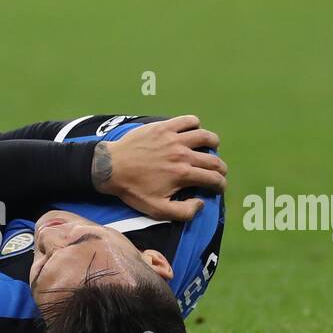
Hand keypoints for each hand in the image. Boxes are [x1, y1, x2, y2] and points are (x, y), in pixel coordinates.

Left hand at [91, 116, 226, 221]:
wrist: (110, 168)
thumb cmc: (133, 190)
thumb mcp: (156, 210)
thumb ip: (183, 212)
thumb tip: (201, 203)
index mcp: (183, 174)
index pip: (213, 178)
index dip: (221, 184)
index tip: (219, 187)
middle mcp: (183, 154)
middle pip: (213, 159)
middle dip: (220, 168)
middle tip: (218, 172)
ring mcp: (174, 138)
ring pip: (205, 136)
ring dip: (213, 143)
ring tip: (211, 148)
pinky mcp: (164, 127)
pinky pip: (188, 120)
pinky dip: (195, 125)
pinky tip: (192, 132)